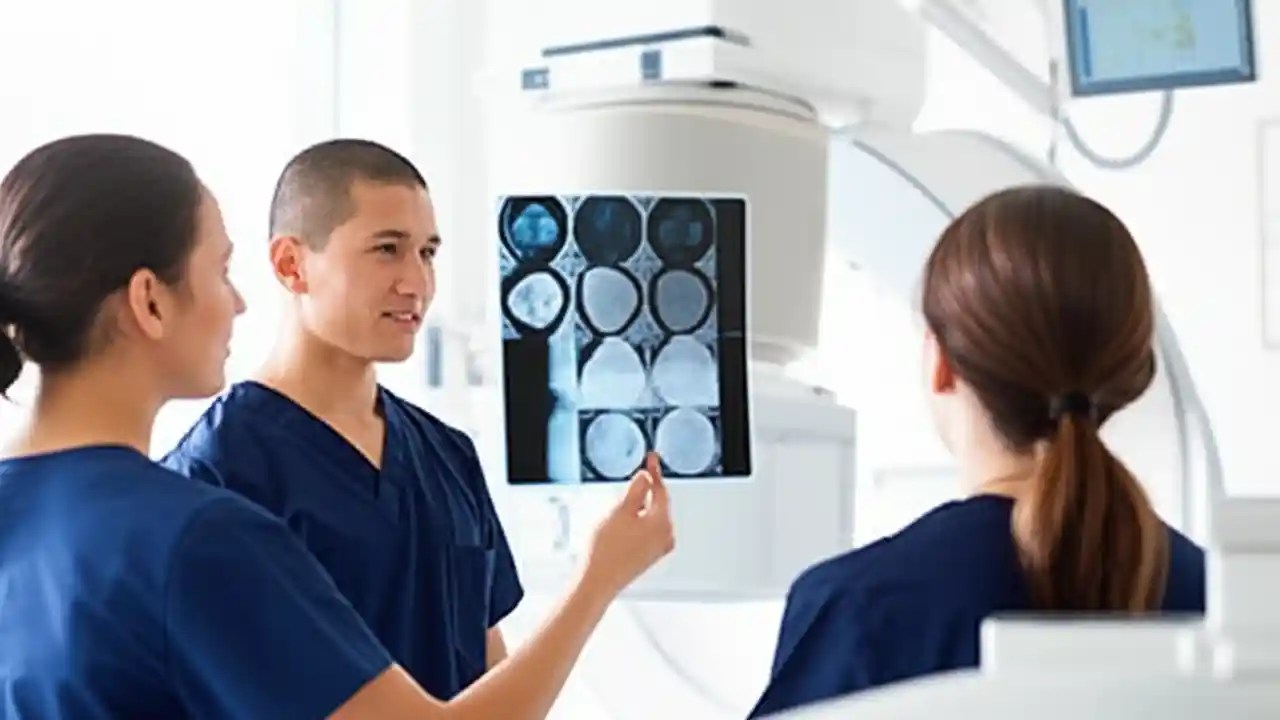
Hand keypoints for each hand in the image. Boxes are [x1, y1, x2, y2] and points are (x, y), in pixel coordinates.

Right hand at [581, 452, 674, 596]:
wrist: (597, 582)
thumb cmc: (606, 550)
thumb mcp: (620, 511)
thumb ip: (636, 490)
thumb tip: (646, 477)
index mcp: (663, 523)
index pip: (661, 490)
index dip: (654, 472)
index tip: (651, 458)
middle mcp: (666, 537)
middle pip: (660, 503)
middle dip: (648, 489)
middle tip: (639, 474)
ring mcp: (659, 548)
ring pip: (653, 517)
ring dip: (641, 505)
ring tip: (625, 499)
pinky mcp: (649, 556)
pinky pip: (648, 530)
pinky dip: (639, 520)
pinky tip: (625, 520)